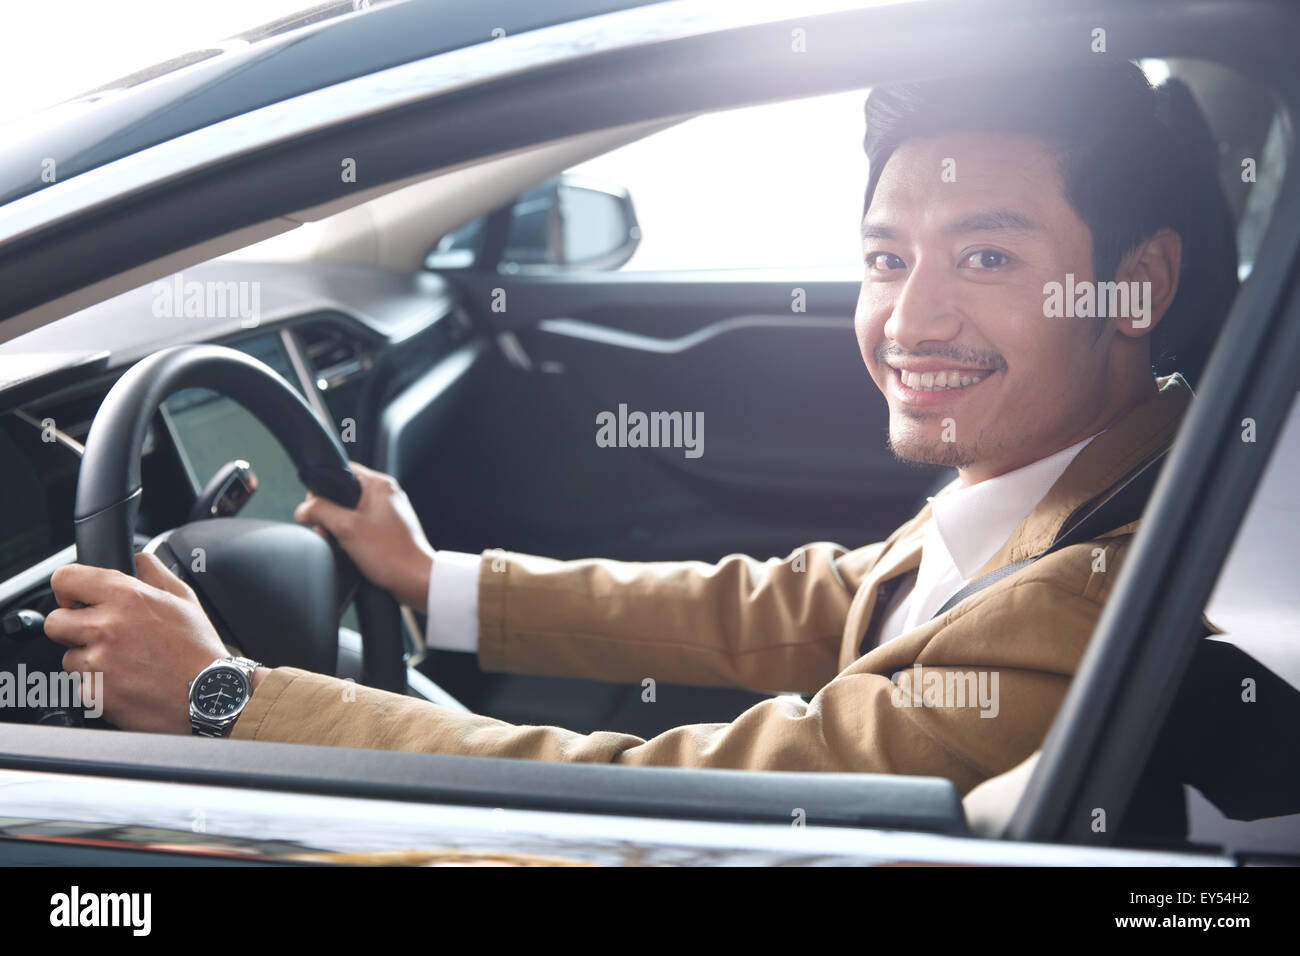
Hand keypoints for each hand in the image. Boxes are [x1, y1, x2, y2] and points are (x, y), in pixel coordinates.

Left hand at [44, 551, 231, 734]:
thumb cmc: (199, 649)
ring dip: (89, 659)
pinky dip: (99, 686)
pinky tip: (127, 682)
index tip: (77, 600)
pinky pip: (83, 686)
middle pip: (54, 622)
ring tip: (124, 663)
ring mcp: (98, 663)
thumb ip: (154, 572)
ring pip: (69, 657)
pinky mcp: (95, 694)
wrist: (207, 696)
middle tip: (98, 634)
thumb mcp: (185, 598)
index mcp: (127, 597)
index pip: (65, 579)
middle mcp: (107, 627)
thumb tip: (138, 559)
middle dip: (72, 627)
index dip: (68, 590)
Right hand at [294, 462, 433, 607]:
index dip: (322, 489)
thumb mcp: (347, 529)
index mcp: (379, 485)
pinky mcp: (387, 530)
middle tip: (328, 532)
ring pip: (349, 512)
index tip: (316, 508)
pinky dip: (350, 536)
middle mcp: (386, 495)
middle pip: (342, 494)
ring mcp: (388, 513)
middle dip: (328, 513)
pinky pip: (360, 526)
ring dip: (338, 527)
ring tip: (340, 543)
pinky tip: (349, 549)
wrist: (416, 580)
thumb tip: (303, 509)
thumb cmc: (391, 554)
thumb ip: (321, 512)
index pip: (341, 471)